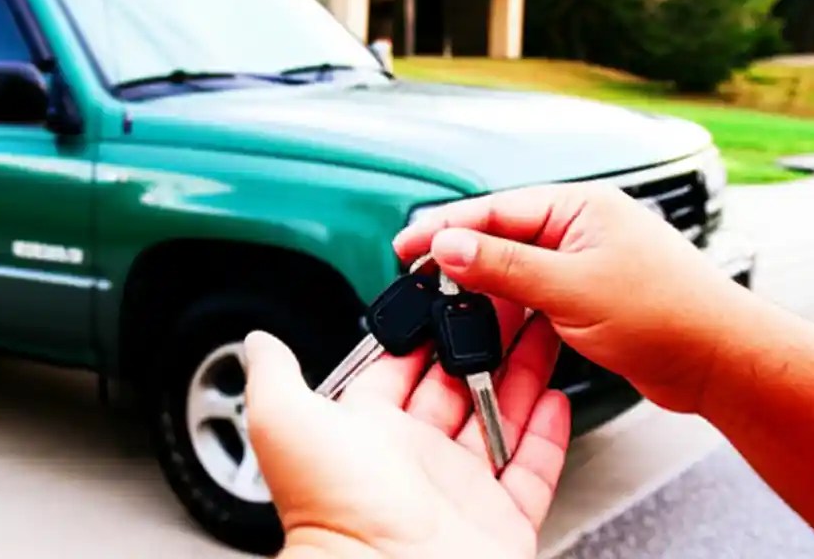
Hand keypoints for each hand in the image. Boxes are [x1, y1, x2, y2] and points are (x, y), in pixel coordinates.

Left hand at [243, 298, 568, 558]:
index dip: (424, 329)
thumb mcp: (284, 421)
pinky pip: (530, 470)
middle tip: (504, 298)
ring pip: (497, 419)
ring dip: (520, 373)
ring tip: (540, 327)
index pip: (398, 367)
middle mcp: (411, 459)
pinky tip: (554, 396)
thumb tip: (259, 341)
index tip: (447, 292)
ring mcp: (457, 489)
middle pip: (454, 385)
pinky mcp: (500, 520)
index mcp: (364, 432)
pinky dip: (546, 435)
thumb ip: (275, 374)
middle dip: (479, 340)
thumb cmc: (330, 509)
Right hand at [392, 181, 746, 412]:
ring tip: (446, 304)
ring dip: (481, 286)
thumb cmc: (668, 315)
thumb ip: (503, 266)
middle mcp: (579, 227)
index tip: (407, 244)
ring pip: (512, 267)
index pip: (494, 210)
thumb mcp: (570, 288)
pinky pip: (530, 292)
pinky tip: (488, 322)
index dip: (445, 228)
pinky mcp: (584, 294)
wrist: (716, 361)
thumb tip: (450, 246)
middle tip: (416, 274)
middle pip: (499, 235)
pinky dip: (506, 306)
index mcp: (579, 206)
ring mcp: (581, 261)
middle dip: (458, 257)